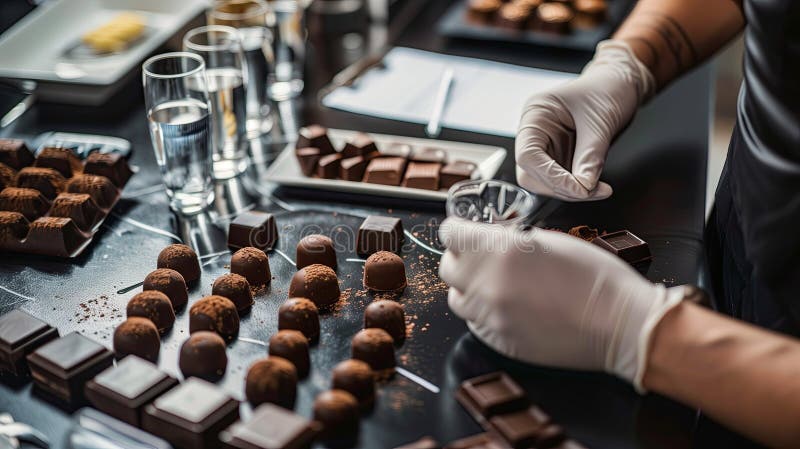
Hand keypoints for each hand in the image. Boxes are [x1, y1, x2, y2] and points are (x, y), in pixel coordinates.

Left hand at [438, 218, 683, 389]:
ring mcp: (491, 316)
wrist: (619, 323)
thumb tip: (489, 239)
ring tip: (496, 285)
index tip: (464, 233)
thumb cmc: (595, 278)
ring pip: (457, 299)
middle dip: (462, 259)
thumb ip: (510, 240)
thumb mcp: (549, 241)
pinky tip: (508, 308)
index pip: (451, 234)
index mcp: (502, 250)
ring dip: (470, 289)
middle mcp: (488, 283)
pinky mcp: (499, 341)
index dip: (458, 231)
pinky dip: (484, 314)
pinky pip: (475, 323)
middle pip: (448, 268)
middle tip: (482, 258)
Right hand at [516, 40, 654, 200]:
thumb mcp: (601, 122)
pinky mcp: (561, 157)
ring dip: (571, 191)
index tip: (578, 188)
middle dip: (561, 187)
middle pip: (532, 174)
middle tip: (590, 191)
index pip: (528, 155)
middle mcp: (536, 132)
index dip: (551, 176)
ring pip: (545, 182)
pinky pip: (563, 181)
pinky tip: (597, 187)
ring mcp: (547, 146)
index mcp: (536, 115)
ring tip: (599, 189)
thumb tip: (584, 186)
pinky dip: (580, 188)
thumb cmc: (608, 89)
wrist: (622, 84)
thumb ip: (590, 155)